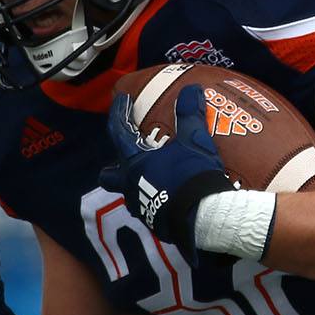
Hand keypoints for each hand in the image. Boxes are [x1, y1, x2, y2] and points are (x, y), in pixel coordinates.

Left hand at [97, 84, 235, 262]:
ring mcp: (143, 209)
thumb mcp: (195, 141)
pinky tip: (172, 197)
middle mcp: (131, 187)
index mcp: (135, 163)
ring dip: (136, 185)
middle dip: (114, 165)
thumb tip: (191, 89)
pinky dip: (157, 201)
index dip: (119, 113)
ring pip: (130, 195)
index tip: (122, 99)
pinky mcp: (157, 225)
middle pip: (109, 175)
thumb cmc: (193, 177)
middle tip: (128, 156)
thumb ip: (190, 114)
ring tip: (152, 178)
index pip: (118, 132)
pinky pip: (151, 210)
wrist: (205, 218)